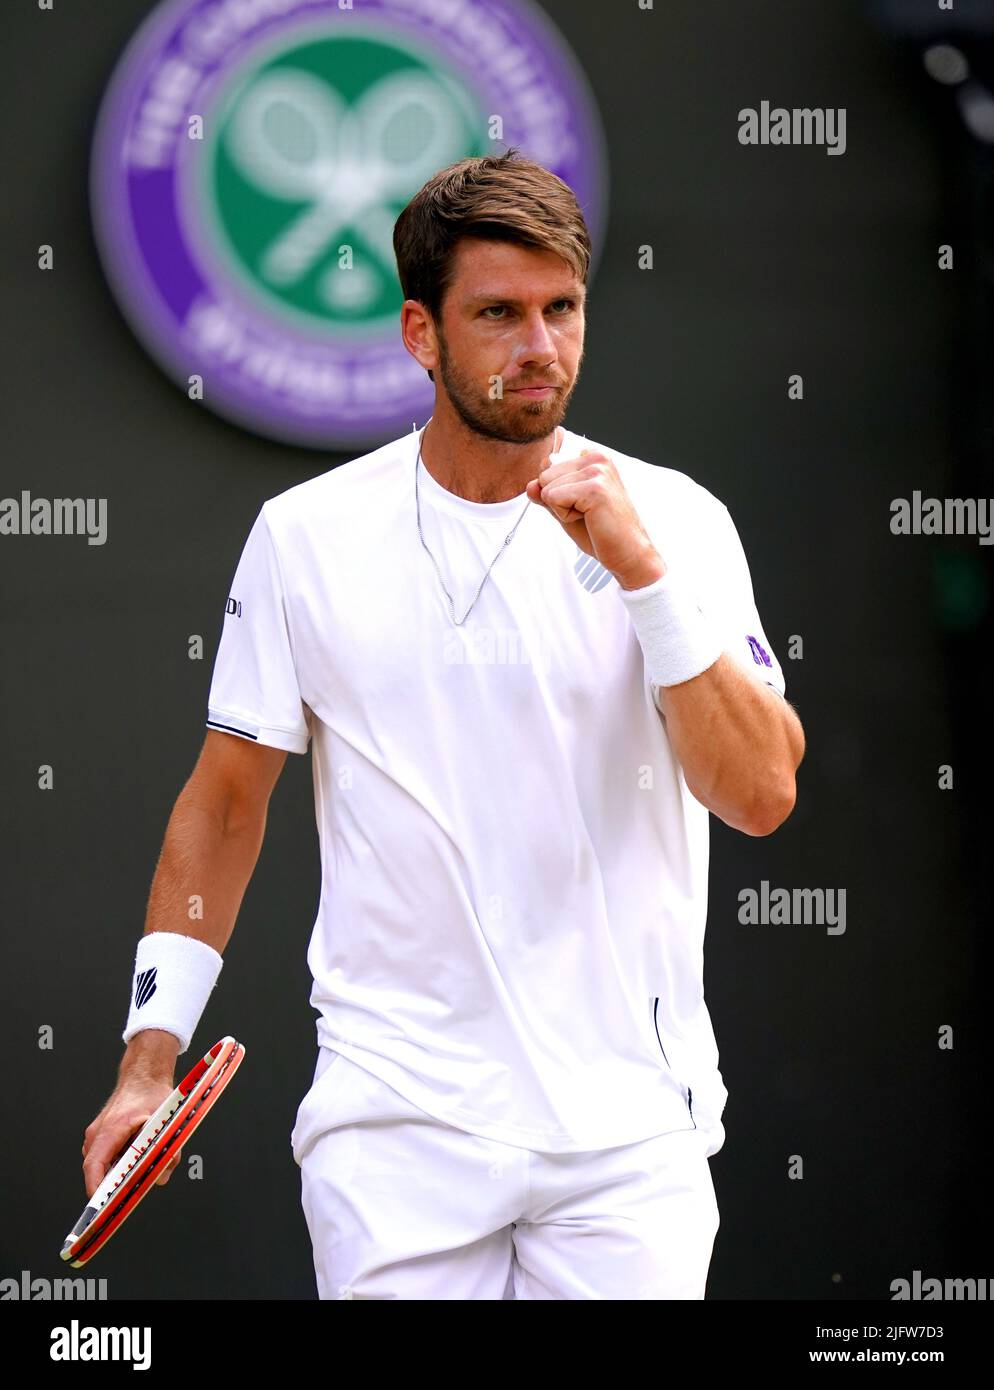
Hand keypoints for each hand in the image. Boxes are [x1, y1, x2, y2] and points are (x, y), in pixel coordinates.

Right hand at [82, 1076, 183, 1196]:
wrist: (143, 1076)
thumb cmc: (152, 1095)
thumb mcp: (167, 1123)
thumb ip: (167, 1152)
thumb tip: (160, 1177)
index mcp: (110, 1130)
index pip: (94, 1166)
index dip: (97, 1190)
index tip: (103, 1207)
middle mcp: (97, 1135)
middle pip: (100, 1171)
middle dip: (116, 1185)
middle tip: (134, 1192)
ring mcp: (98, 1136)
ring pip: (106, 1166)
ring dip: (122, 1172)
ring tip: (143, 1164)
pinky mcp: (103, 1138)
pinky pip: (109, 1158)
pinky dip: (123, 1163)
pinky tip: (139, 1155)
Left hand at [527, 446, 666, 588]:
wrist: (628, 554)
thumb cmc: (602, 533)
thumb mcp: (567, 510)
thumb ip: (548, 495)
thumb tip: (530, 485)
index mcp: (592, 458)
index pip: (547, 469)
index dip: (558, 496)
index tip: (584, 507)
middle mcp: (596, 458)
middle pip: (544, 476)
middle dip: (559, 502)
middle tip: (587, 514)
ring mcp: (597, 470)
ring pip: (547, 488)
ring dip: (563, 510)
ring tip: (590, 517)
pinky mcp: (594, 487)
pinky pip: (553, 498)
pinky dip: (566, 516)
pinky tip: (591, 520)